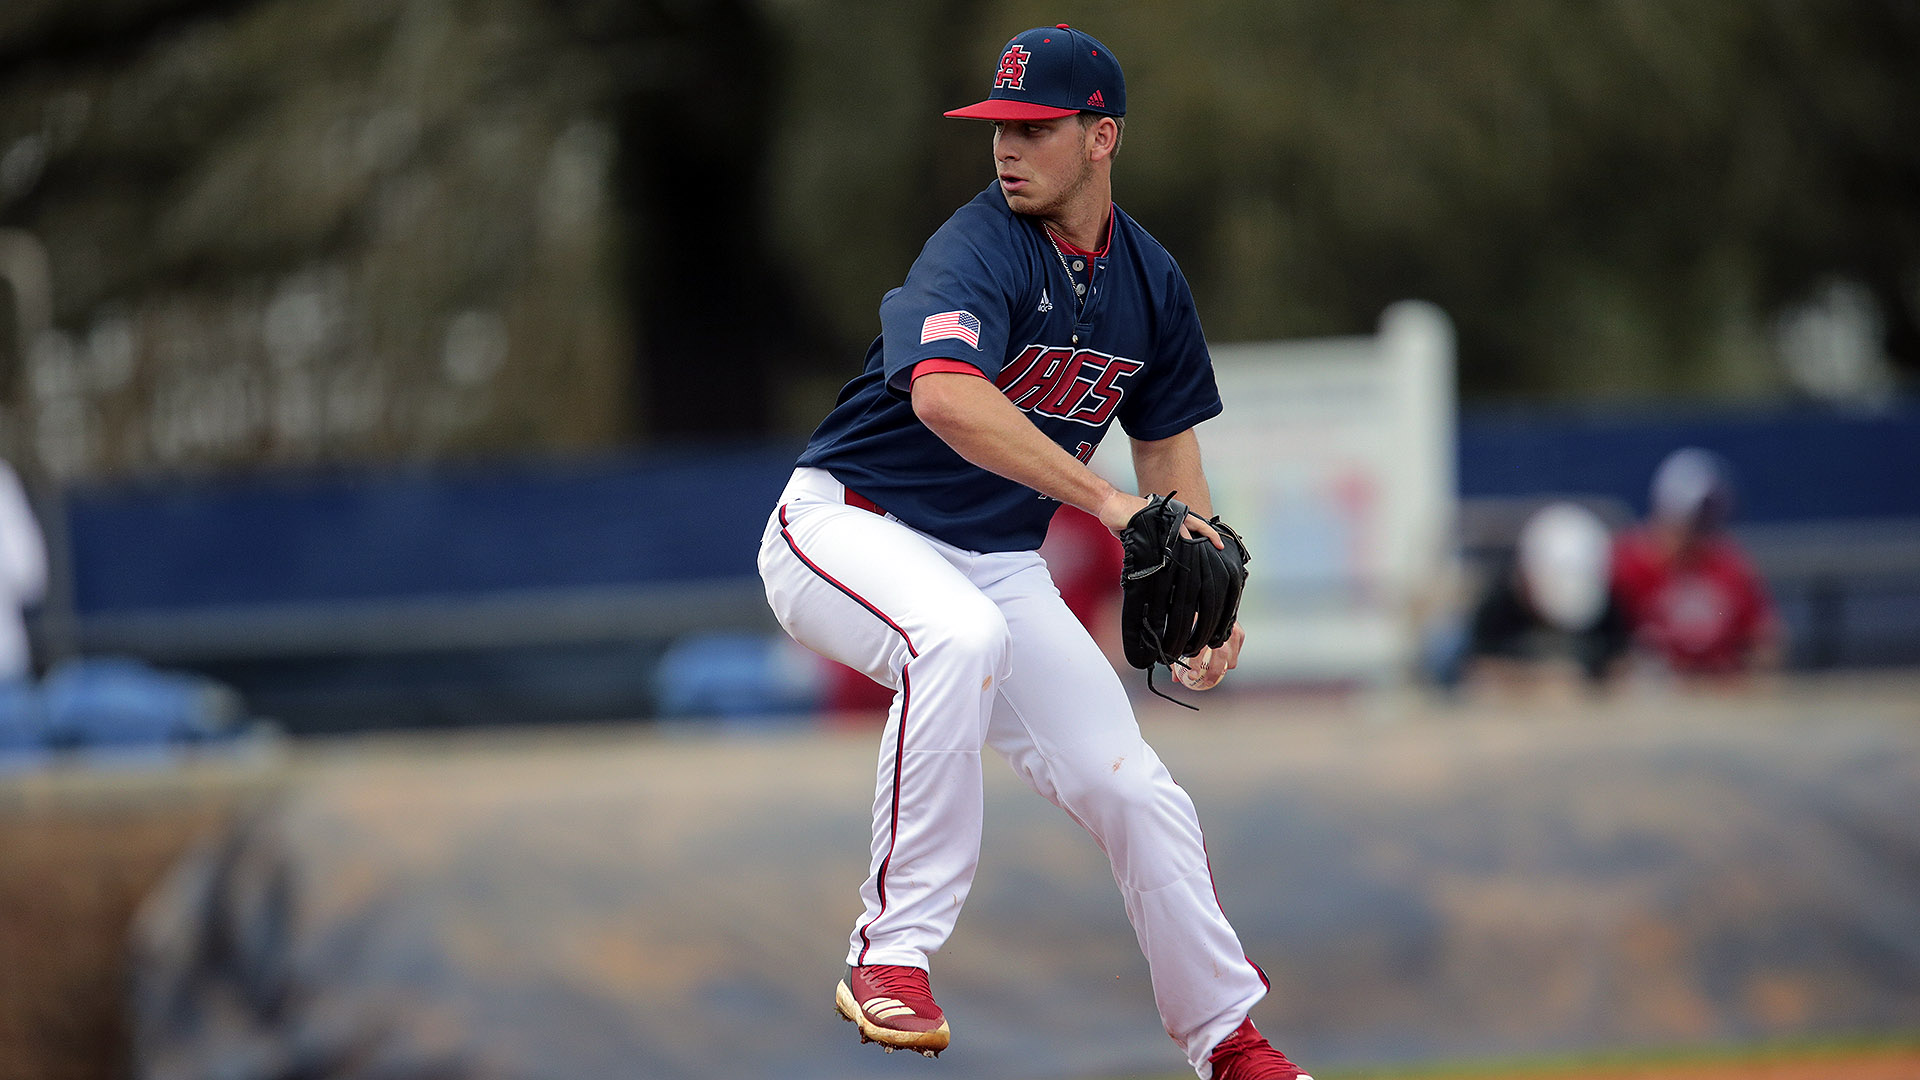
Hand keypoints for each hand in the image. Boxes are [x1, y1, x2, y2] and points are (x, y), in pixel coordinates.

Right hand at [1098, 490, 1222, 547]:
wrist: (1108, 505)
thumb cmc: (1120, 518)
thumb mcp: (1137, 532)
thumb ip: (1148, 541)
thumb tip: (1152, 556)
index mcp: (1166, 516)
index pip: (1187, 525)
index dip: (1200, 534)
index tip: (1211, 545)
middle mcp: (1168, 513)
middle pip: (1195, 522)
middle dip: (1209, 533)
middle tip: (1221, 545)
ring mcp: (1163, 513)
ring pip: (1187, 525)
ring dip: (1199, 536)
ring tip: (1210, 548)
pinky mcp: (1156, 515)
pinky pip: (1173, 527)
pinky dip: (1181, 536)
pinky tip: (1189, 543)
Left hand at [1174, 622, 1244, 690]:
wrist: (1211, 609)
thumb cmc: (1195, 625)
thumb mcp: (1184, 637)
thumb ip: (1178, 657)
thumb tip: (1176, 678)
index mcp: (1201, 623)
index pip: (1199, 646)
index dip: (1196, 663)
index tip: (1192, 675)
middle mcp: (1219, 625)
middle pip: (1220, 652)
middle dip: (1214, 671)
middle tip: (1207, 681)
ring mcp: (1231, 628)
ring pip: (1230, 654)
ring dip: (1224, 667)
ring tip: (1216, 675)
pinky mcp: (1239, 632)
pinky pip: (1236, 652)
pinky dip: (1230, 660)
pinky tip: (1223, 663)